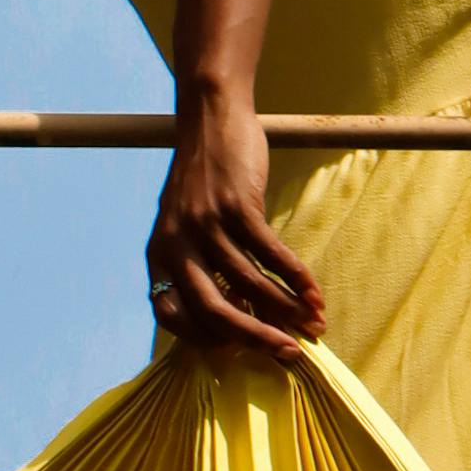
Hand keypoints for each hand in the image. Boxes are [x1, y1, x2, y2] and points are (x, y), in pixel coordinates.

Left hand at [146, 87, 327, 361]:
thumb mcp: (184, 224)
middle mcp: (175, 243)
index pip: (170, 314)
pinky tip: (313, 291)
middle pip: (213, 309)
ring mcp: (205, 223)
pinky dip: (295, 276)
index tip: (234, 350)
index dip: (203, 339)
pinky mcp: (235, 204)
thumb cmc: (203, 178)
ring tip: (313, 323)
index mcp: (157, 253)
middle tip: (288, 353)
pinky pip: (269, 252)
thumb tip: (239, 313)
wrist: (210, 116)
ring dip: (286, 308)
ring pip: (249, 283)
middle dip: (255, 338)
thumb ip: (199, 264)